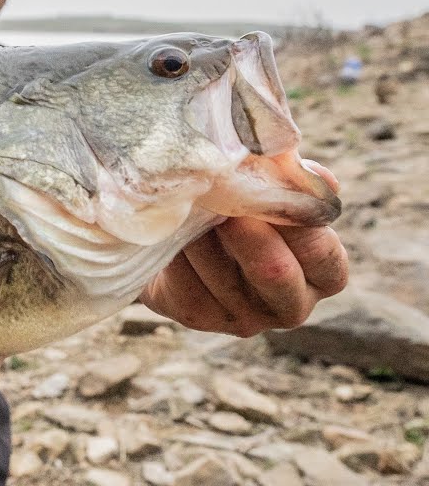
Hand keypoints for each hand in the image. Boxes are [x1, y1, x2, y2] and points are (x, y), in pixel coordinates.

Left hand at [139, 162, 347, 336]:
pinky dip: (175, 246)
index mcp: (323, 275)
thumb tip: (318, 178)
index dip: (294, 219)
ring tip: (191, 201)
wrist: (187, 240)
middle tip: (223, 202)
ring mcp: (244, 317)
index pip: (321, 253)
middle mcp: (290, 305)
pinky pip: (183, 279)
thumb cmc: (247, 210)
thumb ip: (294, 184)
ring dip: (201, 230)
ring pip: (219, 271)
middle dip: (247, 232)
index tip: (266, 189)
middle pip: (274, 271)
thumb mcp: (274, 192)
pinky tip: (172, 225)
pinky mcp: (198, 316)